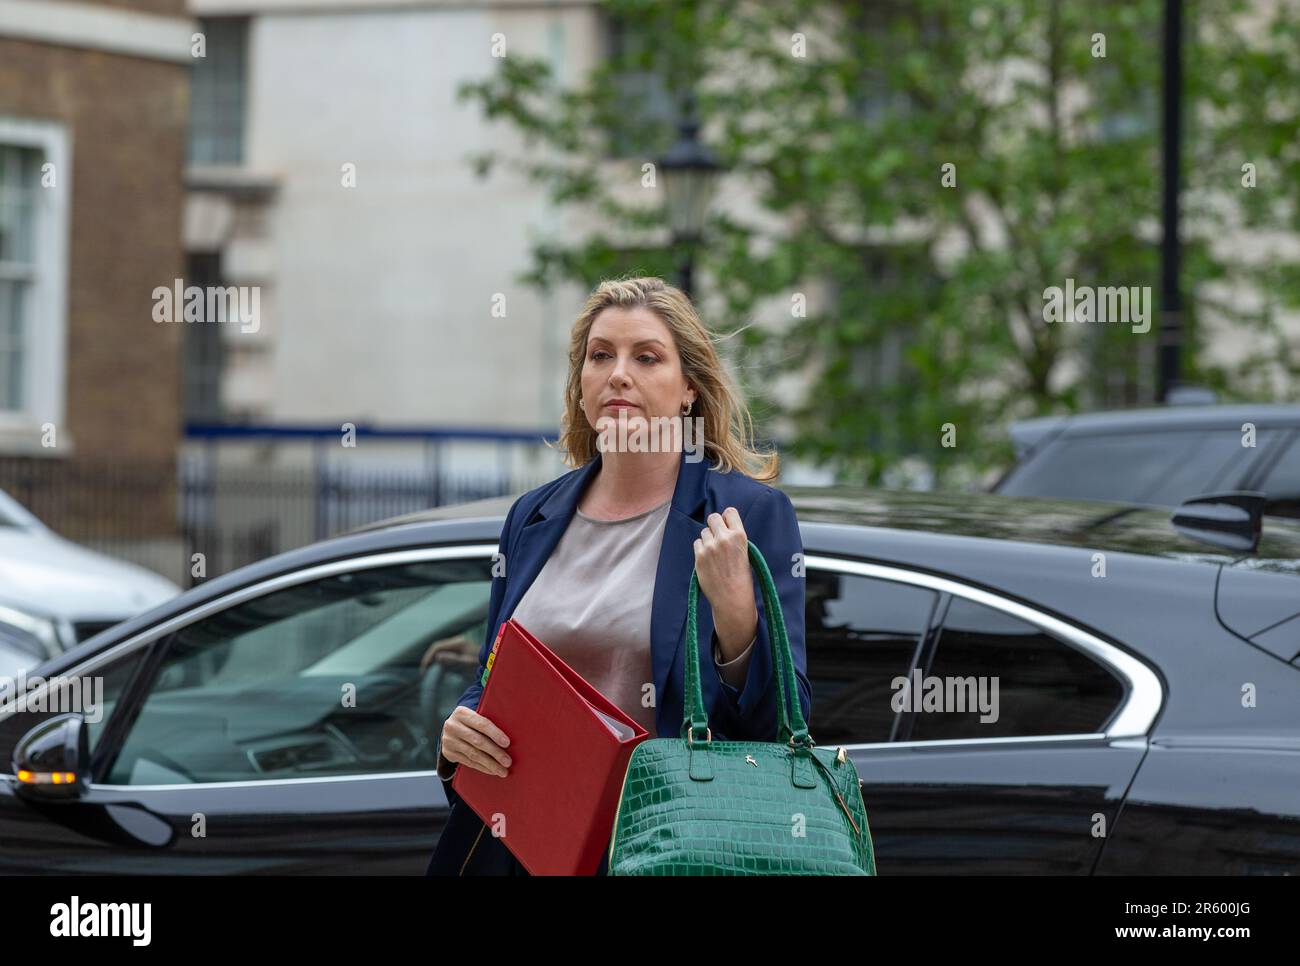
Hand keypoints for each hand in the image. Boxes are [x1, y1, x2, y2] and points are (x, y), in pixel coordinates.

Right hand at [420, 633, 478, 671]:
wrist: (495, 663)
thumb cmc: (482, 664)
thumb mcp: (467, 663)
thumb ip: (453, 660)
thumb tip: (437, 657)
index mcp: (458, 642)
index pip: (437, 646)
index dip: (428, 657)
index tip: (424, 669)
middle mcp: (457, 641)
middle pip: (437, 648)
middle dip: (429, 659)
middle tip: (424, 672)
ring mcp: (459, 645)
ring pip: (441, 651)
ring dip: (434, 660)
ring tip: (428, 672)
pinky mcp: (460, 651)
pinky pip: (446, 654)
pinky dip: (440, 661)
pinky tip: (438, 670)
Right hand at [439, 706, 511, 777]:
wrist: (450, 728)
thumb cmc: (471, 722)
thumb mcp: (475, 715)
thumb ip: (488, 721)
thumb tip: (513, 732)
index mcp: (462, 713)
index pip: (481, 723)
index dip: (495, 733)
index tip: (507, 743)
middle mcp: (452, 726)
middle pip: (478, 741)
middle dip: (495, 752)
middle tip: (508, 761)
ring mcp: (449, 740)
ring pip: (473, 754)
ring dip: (490, 764)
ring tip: (503, 770)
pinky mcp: (448, 753)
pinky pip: (468, 762)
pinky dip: (482, 767)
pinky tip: (492, 770)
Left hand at [693, 506, 757, 658]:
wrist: (732, 598)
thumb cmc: (741, 577)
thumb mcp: (745, 552)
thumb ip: (733, 537)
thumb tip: (721, 526)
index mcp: (740, 536)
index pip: (730, 512)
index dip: (727, 518)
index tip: (727, 526)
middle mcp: (724, 538)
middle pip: (713, 517)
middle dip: (715, 525)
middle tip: (718, 537)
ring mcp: (710, 547)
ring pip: (704, 531)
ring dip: (708, 539)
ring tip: (715, 554)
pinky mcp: (699, 556)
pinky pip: (697, 543)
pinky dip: (701, 549)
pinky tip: (708, 560)